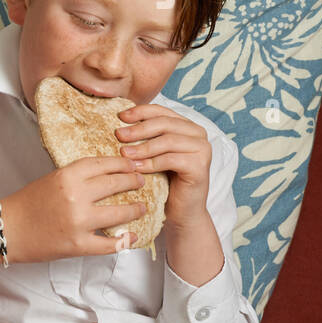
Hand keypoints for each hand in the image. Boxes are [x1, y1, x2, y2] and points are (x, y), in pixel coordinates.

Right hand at [3, 156, 147, 262]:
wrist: (7, 229)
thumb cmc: (26, 204)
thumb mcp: (50, 180)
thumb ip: (76, 178)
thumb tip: (104, 176)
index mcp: (66, 176)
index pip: (103, 164)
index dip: (122, 163)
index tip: (132, 164)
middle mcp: (75, 196)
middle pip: (116, 184)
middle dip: (134, 182)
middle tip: (141, 182)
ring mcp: (79, 221)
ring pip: (120, 213)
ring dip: (136, 209)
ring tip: (141, 207)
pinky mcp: (79, 244)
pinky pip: (111, 243)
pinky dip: (125, 240)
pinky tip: (132, 235)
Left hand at [115, 103, 211, 229]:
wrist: (180, 211)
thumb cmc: (163, 181)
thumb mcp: (152, 154)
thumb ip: (144, 137)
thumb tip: (118, 123)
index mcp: (186, 126)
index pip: (162, 111)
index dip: (140, 112)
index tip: (120, 116)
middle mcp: (198, 134)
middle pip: (165, 124)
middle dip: (139, 128)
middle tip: (118, 135)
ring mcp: (202, 150)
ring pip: (168, 141)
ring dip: (143, 147)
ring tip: (124, 154)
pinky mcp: (201, 166)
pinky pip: (171, 159)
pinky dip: (151, 163)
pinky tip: (136, 168)